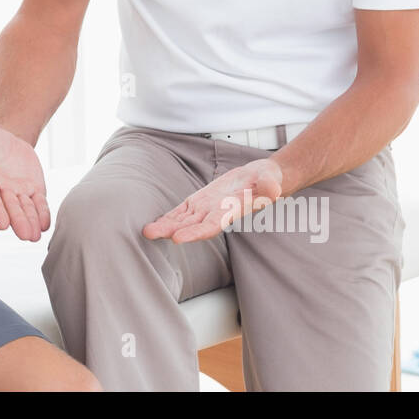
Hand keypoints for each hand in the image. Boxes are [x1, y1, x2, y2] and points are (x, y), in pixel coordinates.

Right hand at [0, 122, 50, 240]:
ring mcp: (17, 191)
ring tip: (35, 235)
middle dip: (19, 220)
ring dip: (31, 221)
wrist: (5, 136)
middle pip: (10, 207)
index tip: (2, 224)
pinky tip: (46, 224)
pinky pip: (39, 203)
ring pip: (25, 208)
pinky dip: (42, 213)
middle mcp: (0, 190)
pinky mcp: (32, 189)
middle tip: (25, 235)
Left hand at [143, 157, 283, 243]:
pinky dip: (169, 217)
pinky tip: (155, 223)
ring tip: (146, 231)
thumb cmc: (268, 181)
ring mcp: (207, 208)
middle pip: (190, 225)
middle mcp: (216, 213)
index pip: (211, 224)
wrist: (262, 180)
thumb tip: (272, 189)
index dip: (195, 232)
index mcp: (230, 211)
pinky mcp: (201, 202)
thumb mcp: (271, 180)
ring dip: (165, 225)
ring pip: (182, 220)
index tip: (178, 238)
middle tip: (150, 234)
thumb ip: (269, 185)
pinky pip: (183, 211)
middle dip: (171, 230)